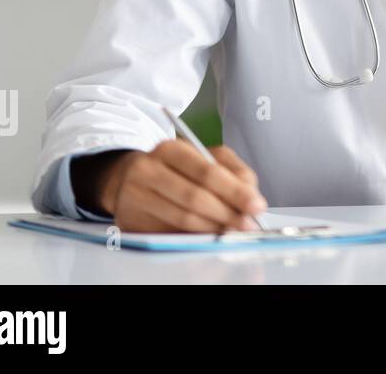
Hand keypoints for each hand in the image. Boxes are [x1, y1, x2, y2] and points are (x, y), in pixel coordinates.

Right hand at [85, 141, 268, 232]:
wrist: (128, 179)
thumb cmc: (175, 168)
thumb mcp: (203, 157)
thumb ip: (231, 170)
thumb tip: (251, 195)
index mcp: (169, 149)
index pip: (207, 172)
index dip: (235, 191)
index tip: (257, 205)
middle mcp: (147, 171)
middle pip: (195, 197)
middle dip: (228, 213)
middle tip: (248, 223)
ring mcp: (135, 198)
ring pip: (183, 219)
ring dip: (214, 228)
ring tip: (233, 230)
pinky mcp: (131, 222)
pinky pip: (170, 233)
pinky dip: (194, 237)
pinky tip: (209, 235)